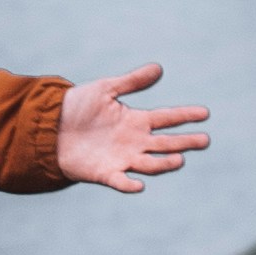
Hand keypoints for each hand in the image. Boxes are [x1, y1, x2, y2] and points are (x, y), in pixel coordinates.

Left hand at [56, 61, 210, 193]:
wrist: (50, 128)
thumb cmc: (78, 107)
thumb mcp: (105, 89)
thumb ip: (132, 82)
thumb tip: (159, 68)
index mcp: (136, 121)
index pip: (166, 118)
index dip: (186, 116)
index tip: (205, 113)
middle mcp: (134, 142)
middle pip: (166, 143)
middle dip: (185, 142)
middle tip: (205, 140)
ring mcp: (122, 159)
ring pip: (150, 164)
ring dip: (164, 164)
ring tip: (179, 159)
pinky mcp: (105, 173)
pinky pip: (120, 181)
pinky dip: (129, 185)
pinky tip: (139, 186)